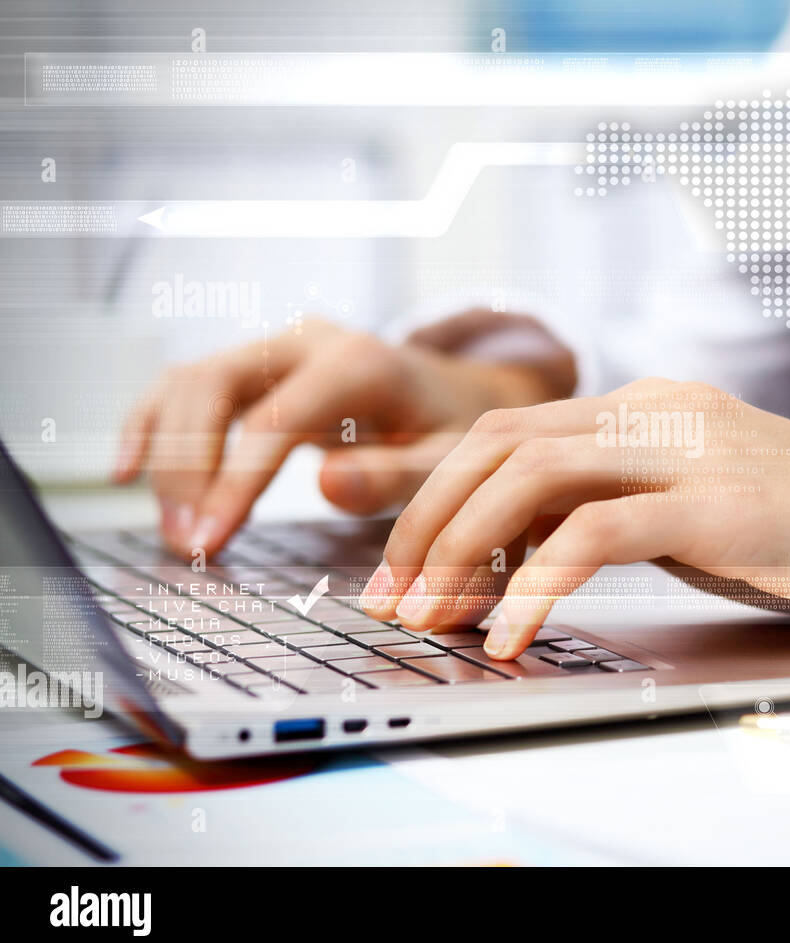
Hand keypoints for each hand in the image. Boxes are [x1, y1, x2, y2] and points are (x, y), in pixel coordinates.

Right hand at [113, 317, 566, 556]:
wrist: (453, 394)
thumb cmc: (450, 431)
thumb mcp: (447, 459)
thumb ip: (395, 475)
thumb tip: (328, 486)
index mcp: (358, 362)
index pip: (273, 420)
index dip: (233, 482)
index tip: (209, 543)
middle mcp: (307, 341)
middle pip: (213, 387)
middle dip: (188, 469)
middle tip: (187, 544)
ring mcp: (275, 347)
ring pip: (190, 382)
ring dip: (167, 457)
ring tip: (174, 533)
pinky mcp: (254, 366)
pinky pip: (186, 386)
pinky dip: (151, 426)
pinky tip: (127, 473)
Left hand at [359, 378, 789, 659]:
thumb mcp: (696, 507)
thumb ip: (618, 507)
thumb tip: (522, 550)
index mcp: (649, 408)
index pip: (511, 432)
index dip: (437, 494)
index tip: (400, 563)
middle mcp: (659, 413)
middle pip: (500, 442)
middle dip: (425, 519)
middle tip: (391, 594)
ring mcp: (691, 450)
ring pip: (530, 474)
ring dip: (460, 548)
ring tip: (432, 615)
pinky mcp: (721, 505)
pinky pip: (596, 534)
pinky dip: (535, 583)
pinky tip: (513, 631)